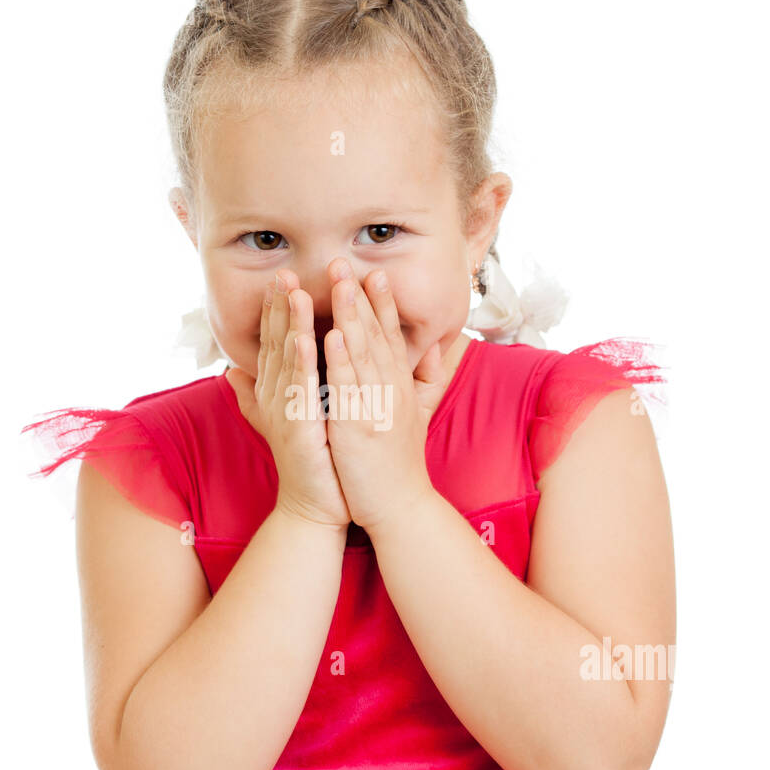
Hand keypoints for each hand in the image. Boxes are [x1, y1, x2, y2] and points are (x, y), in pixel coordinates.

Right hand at [225, 269, 350, 530]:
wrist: (316, 507)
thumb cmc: (312, 462)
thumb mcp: (286, 419)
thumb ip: (261, 393)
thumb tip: (231, 372)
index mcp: (279, 391)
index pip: (276, 342)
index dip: (276, 310)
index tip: (283, 277)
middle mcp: (276, 398)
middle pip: (276, 342)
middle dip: (278, 305)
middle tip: (283, 270)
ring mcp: (285, 413)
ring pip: (286, 359)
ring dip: (288, 324)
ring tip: (293, 291)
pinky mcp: (299, 429)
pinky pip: (300, 390)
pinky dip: (302, 363)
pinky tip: (304, 338)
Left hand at [322, 262, 449, 533]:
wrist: (402, 509)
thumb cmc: (402, 465)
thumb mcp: (419, 415)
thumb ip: (426, 379)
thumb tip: (437, 347)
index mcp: (401, 388)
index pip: (392, 336)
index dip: (383, 304)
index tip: (374, 272)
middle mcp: (393, 392)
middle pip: (377, 336)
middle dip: (362, 296)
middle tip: (348, 260)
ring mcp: (377, 408)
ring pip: (363, 354)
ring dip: (350, 316)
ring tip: (339, 283)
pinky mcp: (360, 429)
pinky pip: (349, 390)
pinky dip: (341, 361)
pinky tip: (332, 336)